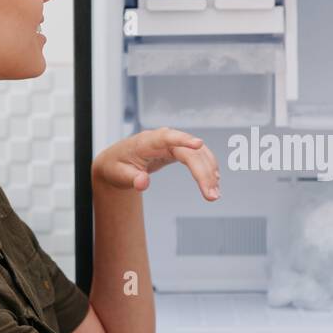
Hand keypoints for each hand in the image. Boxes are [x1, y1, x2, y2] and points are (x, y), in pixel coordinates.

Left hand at [92, 127, 220, 200]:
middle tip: (212, 195)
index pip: (167, 137)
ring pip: (198, 154)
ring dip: (209, 173)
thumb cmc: (117, 166)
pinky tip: (214, 183)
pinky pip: (198, 157)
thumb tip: (143, 183)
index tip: (199, 144)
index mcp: (147, 142)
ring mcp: (173, 144)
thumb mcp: (118, 175)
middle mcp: (163, 140)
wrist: (118, 162)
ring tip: (215, 194)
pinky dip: (207, 170)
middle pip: (190, 152)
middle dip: (203, 172)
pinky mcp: (179, 150)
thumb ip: (131, 178)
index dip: (183, 140)